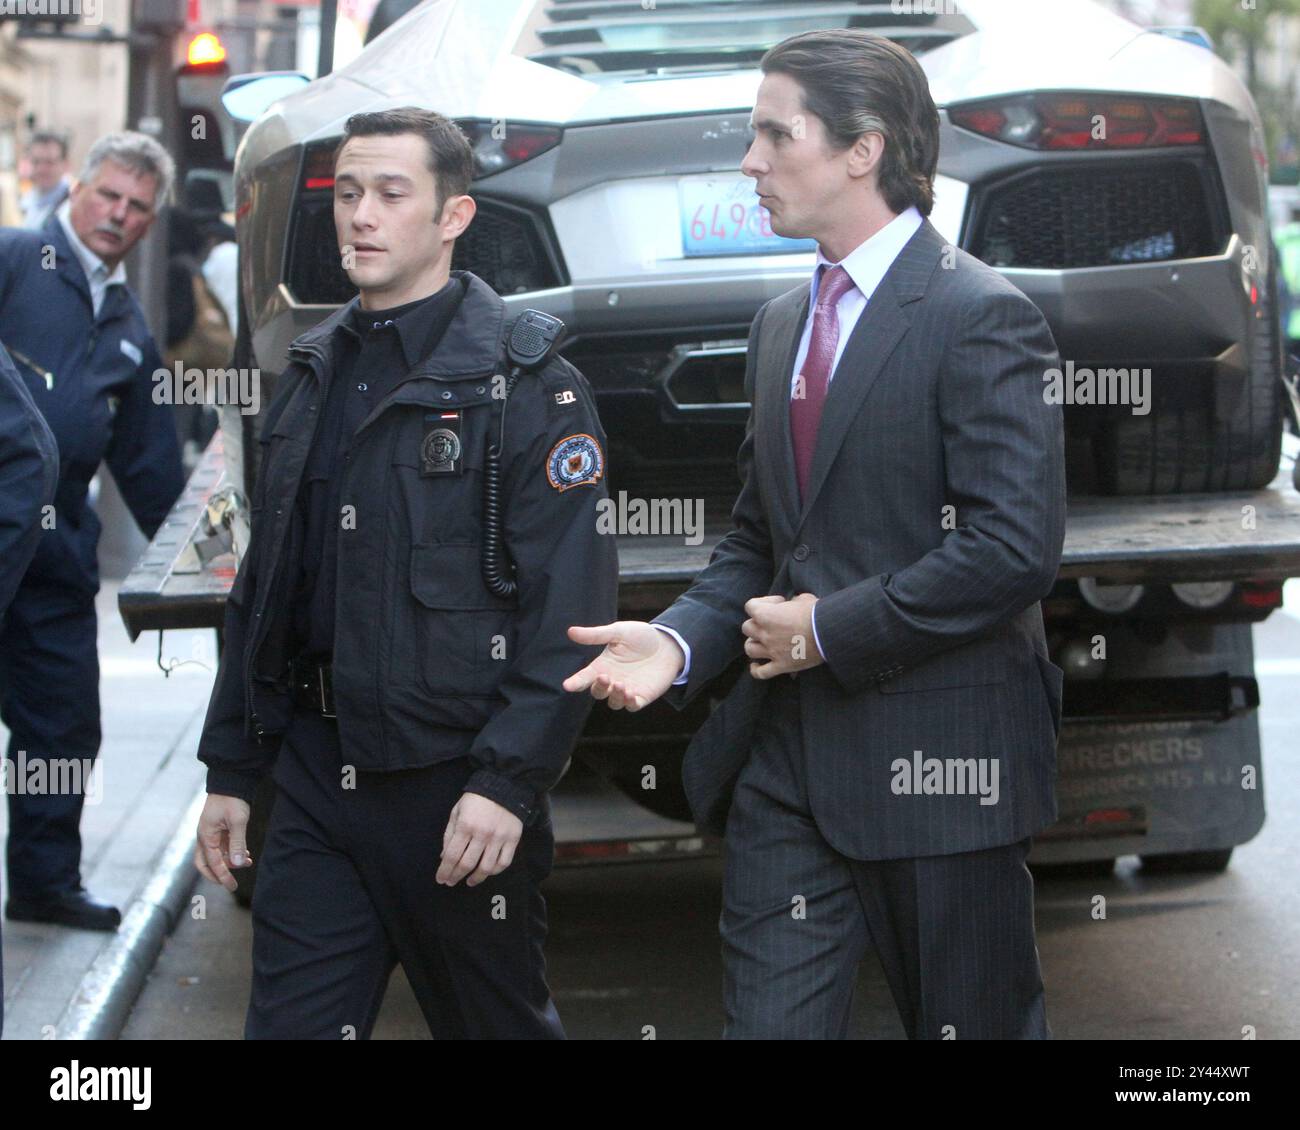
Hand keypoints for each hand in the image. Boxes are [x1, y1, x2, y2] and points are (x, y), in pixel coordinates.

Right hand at [194, 793, 252, 891]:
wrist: (231, 782)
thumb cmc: (232, 800)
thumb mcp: (238, 821)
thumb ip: (237, 843)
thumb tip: (238, 864)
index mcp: (206, 836)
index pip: (213, 862)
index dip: (223, 876)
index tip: (232, 886)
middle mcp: (205, 837)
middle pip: (205, 864)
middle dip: (217, 875)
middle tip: (231, 883)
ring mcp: (210, 834)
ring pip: (216, 856)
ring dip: (229, 862)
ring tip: (247, 862)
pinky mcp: (218, 830)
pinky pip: (222, 848)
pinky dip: (232, 853)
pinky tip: (245, 854)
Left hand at [438, 792, 523, 886]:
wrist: (504, 786)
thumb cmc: (476, 799)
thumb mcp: (457, 812)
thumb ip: (449, 834)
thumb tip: (444, 857)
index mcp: (465, 826)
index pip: (452, 856)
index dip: (445, 871)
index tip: (441, 879)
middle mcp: (482, 834)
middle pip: (467, 864)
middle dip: (456, 876)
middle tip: (451, 882)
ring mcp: (499, 838)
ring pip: (486, 867)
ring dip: (476, 878)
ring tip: (469, 882)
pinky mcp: (513, 839)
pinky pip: (504, 862)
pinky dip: (495, 871)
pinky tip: (488, 872)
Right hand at [563, 620, 684, 710]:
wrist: (668, 644)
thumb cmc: (640, 636)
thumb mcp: (618, 632)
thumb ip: (596, 635)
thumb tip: (570, 631)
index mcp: (602, 666)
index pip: (584, 677)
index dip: (575, 682)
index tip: (567, 685)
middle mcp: (612, 680)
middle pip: (598, 692)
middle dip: (599, 687)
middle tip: (605, 677)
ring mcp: (626, 690)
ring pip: (614, 702)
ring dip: (615, 696)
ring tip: (621, 684)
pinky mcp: (642, 697)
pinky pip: (632, 706)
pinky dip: (629, 702)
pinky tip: (630, 693)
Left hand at [743, 593, 822, 678]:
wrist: (829, 633)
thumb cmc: (817, 613)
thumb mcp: (804, 599)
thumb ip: (792, 601)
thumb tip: (792, 604)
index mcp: (767, 614)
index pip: (750, 606)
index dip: (762, 603)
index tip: (779, 603)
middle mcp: (765, 633)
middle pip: (747, 628)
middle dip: (757, 624)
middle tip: (770, 624)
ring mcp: (772, 651)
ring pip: (749, 649)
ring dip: (754, 644)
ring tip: (761, 642)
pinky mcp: (781, 666)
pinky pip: (761, 673)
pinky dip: (756, 670)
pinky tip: (756, 666)